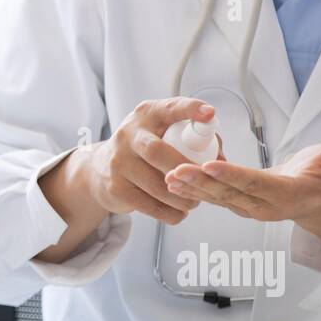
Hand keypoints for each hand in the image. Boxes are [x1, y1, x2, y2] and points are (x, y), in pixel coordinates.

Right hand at [74, 97, 220, 225]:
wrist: (100, 169)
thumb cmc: (143, 150)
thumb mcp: (160, 133)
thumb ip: (190, 139)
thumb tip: (220, 157)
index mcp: (147, 115)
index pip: (169, 108)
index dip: (190, 110)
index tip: (209, 114)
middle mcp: (129, 134)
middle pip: (157, 151)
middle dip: (184, 169)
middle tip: (204, 181)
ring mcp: (119, 161)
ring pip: (156, 184)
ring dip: (181, 197)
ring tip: (194, 202)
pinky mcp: (116, 187)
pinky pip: (149, 205)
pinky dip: (169, 213)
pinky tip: (178, 212)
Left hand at [163, 143, 320, 249]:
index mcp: (289, 195)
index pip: (256, 184)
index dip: (232, 176)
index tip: (208, 165)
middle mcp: (266, 207)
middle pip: (229, 193)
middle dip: (201, 182)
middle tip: (175, 170)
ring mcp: (251, 208)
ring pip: (218, 197)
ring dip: (192, 187)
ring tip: (168, 176)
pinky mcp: (241, 204)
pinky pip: (216, 197)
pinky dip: (195, 188)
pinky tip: (174, 179)